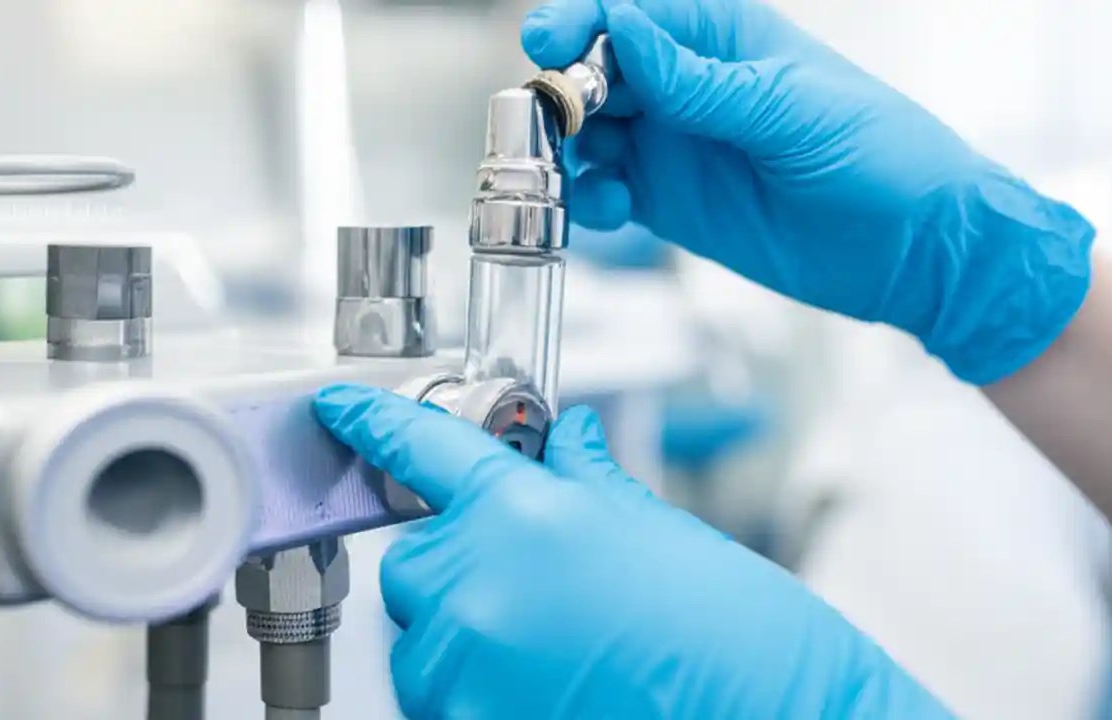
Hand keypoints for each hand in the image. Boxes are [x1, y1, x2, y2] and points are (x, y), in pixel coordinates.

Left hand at [314, 384, 950, 718]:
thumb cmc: (729, 627)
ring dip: (465, 642)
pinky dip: (477, 694)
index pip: (422, 447)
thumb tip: (567, 439)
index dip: (372, 422)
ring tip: (555, 653)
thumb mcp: (656, 529)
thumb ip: (587, 481)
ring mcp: (466, 667)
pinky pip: (442, 702)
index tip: (339, 411)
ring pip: (423, 641)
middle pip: (414, 563)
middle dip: (457, 569)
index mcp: (526, 511)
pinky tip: (546, 688)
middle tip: (531, 589)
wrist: (772, 716)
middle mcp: (479, 583)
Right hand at [523, 0, 1093, 383]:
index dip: (583, 20)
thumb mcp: (788, 110)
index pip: (633, 14)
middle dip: (563, 90)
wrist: (913, 249)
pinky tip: (607, 210)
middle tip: (557, 123)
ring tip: (576, 172)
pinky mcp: (672, 203)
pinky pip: (608, 190)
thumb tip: (623, 28)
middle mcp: (688, 86)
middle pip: (596, 70)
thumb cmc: (878, 155)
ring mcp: (677, 144)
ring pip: (591, 132)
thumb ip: (701, 81)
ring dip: (568, 149)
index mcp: (722, 38)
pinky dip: (591, 198)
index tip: (549, 42)